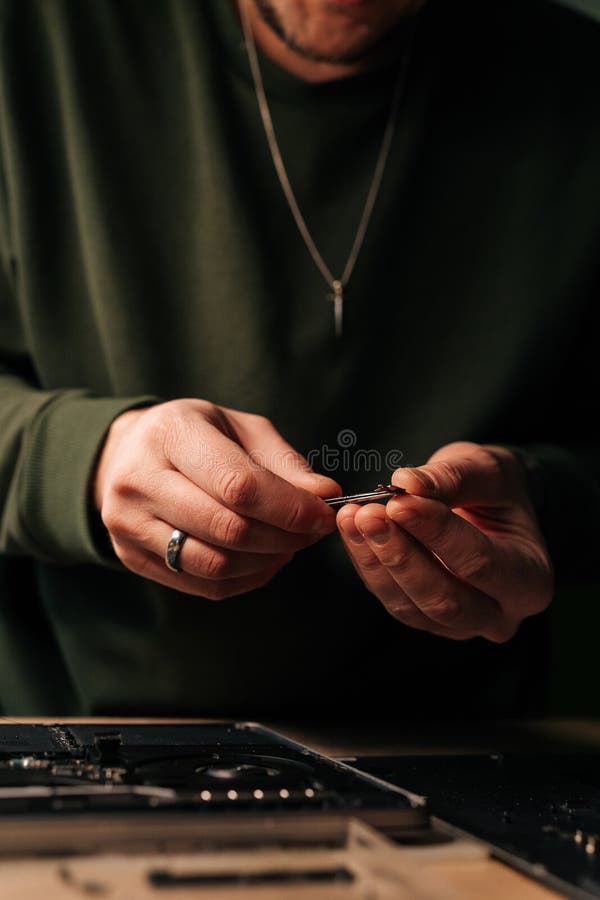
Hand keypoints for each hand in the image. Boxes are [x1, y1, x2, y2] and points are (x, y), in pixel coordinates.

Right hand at [94, 399, 339, 597]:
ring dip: (267, 561)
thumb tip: (326, 495)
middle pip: (228, 529)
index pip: (237, 485)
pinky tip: (264, 559)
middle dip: (285, 537)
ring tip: (289, 544)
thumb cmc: (195, 436)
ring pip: (216, 565)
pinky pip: (203, 585)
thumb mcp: (240, 429)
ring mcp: (128, 524)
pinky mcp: (131, 557)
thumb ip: (283, 463)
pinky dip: (246, 579)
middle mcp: (138, 480)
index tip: (325, 514)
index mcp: (170, 434)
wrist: (126, 453)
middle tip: (313, 531)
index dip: (290, 507)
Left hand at [336, 442, 552, 642]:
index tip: (399, 502)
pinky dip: (368, 563)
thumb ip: (451, 478)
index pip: (479, 562)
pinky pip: (391, 598)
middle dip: (401, 555)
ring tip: (352, 516)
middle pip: (444, 599)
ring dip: (375, 560)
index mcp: (530, 579)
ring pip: (410, 606)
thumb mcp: (485, 471)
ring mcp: (460, 625)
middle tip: (368, 514)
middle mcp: (499, 614)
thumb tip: (406, 484)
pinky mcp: (425, 619)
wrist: (487, 506)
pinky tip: (352, 529)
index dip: (436, 533)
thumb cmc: (494, 489)